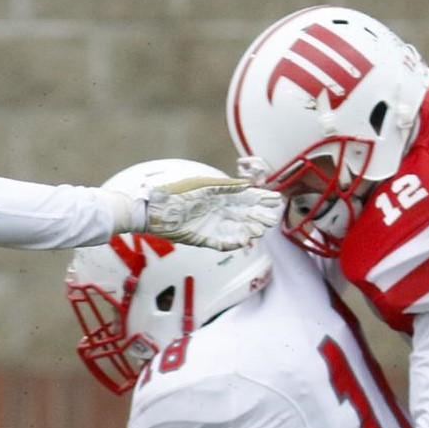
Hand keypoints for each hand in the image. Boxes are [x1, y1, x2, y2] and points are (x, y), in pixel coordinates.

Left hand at [141, 177, 283, 250]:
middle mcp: (218, 212)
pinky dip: (231, 242)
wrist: (152, 209)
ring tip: (259, 231)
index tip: (275, 200)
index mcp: (219, 196)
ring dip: (248, 230)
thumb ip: (224, 186)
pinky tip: (242, 242)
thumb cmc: (175, 192)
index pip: (245, 198)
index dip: (260, 200)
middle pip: (244, 216)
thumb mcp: (201, 184)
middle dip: (258, 217)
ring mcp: (211, 226)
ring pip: (235, 230)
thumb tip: (246, 186)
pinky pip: (220, 243)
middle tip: (271, 219)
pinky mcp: (202, 239)